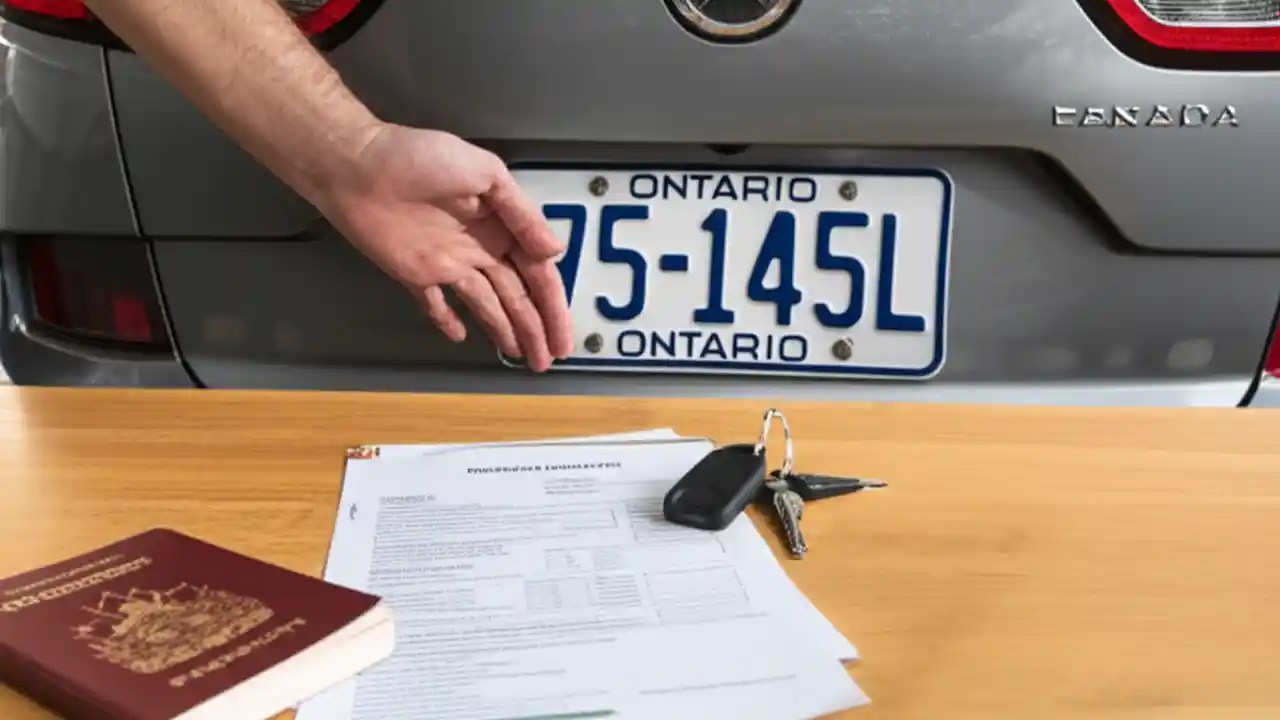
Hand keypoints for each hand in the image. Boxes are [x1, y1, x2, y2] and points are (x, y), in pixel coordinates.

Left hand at [316, 124, 572, 371]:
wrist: (359, 167)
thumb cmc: (423, 159)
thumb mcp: (486, 173)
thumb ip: (521, 214)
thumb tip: (554, 251)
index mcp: (501, 224)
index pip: (535, 273)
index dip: (552, 306)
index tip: (562, 337)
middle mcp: (480, 247)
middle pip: (516, 295)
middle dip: (535, 328)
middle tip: (547, 360)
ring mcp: (448, 263)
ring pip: (486, 304)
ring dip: (505, 330)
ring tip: (522, 357)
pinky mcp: (416, 274)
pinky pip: (435, 303)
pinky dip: (447, 320)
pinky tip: (460, 337)